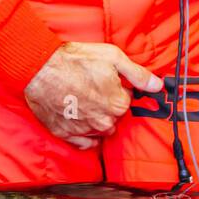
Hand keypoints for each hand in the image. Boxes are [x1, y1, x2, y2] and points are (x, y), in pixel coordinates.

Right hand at [25, 42, 162, 150]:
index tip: (106, 81)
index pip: (126, 101)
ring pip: (100, 129)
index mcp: (117, 104)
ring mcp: (84, 130)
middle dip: (107, 104)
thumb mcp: (112, 57)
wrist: (40, 68)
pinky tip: (78, 118)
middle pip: (114, 117)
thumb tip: (158, 86)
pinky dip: (83, 133)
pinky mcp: (65, 134)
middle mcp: (103, 121)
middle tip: (92, 88)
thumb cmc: (75, 60)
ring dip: (96, 118)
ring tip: (83, 100)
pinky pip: (83, 141)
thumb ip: (138, 74)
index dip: (117, 89)